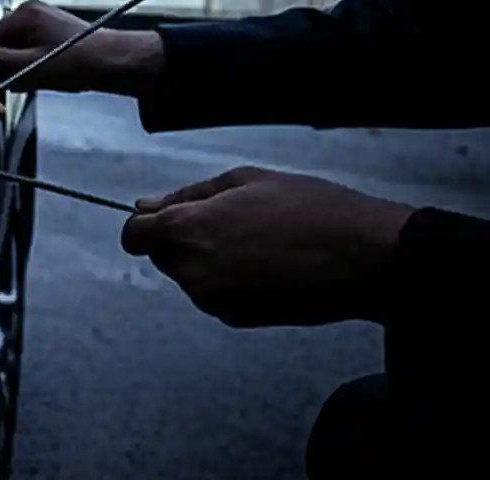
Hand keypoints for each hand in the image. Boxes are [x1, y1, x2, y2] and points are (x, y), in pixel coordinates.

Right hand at [0, 0, 163, 94]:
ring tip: (30, 81)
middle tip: (9, 85)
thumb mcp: (32, 67)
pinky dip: (25, 62)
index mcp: (23, 15)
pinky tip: (39, 75)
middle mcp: (28, 11)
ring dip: (13, 67)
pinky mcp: (48, 28)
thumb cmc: (79, 63)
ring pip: (9, 46)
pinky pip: (24, 46)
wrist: (113, 61)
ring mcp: (39, 18)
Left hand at [122, 166, 413, 327]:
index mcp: (188, 229)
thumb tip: (145, 205)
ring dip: (208, 259)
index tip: (161, 220)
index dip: (145, 224)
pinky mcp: (235, 319)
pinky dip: (229, 281)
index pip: (134, 234)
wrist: (364, 257)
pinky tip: (268, 265)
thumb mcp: (247, 180)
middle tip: (231, 222)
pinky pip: (216, 295)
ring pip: (190, 276)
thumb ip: (187, 194)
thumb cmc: (310, 209)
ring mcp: (213, 299)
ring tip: (259, 241)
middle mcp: (192, 269)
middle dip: (182, 239)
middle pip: (162, 255)